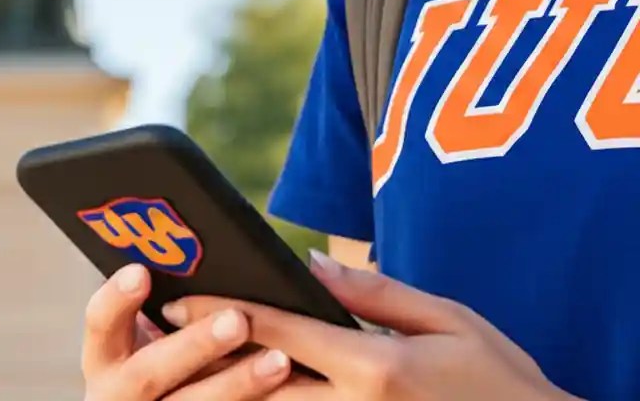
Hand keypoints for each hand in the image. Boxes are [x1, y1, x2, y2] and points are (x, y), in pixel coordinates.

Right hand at [81, 264, 293, 399]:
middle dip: (194, 345)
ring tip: (279, 360)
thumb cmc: (151, 368)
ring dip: (237, 384)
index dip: (117, 298)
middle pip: (149, 372)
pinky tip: (282, 389)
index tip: (142, 271)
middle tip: (237, 319)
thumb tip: (199, 258)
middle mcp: (117, 393)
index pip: (100, 322)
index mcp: (103, 358)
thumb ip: (156, 313)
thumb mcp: (135, 345)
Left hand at [160, 251, 580, 400]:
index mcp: (375, 367)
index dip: (220, 313)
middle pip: (257, 381)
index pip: (278, 333)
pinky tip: (226, 393)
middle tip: (153, 335)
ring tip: (172, 369)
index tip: (174, 299)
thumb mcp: (448, 318)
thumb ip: (375, 291)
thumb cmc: (497, 376)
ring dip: (218, 391)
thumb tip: (310, 262)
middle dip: (203, 357)